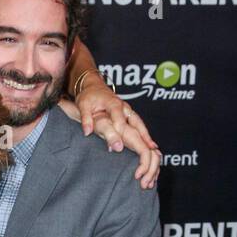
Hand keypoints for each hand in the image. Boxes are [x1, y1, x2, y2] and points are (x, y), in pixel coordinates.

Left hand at [74, 75, 161, 189]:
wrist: (94, 87)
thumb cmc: (89, 96)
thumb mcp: (83, 105)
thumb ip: (86, 118)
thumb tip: (87, 132)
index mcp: (113, 104)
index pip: (119, 120)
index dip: (120, 132)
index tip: (120, 146)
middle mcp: (124, 107)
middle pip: (136, 122)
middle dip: (142, 136)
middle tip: (148, 149)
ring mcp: (128, 111)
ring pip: (140, 124)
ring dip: (147, 137)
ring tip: (153, 150)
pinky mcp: (129, 115)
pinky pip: (139, 126)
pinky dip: (145, 136)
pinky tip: (151, 146)